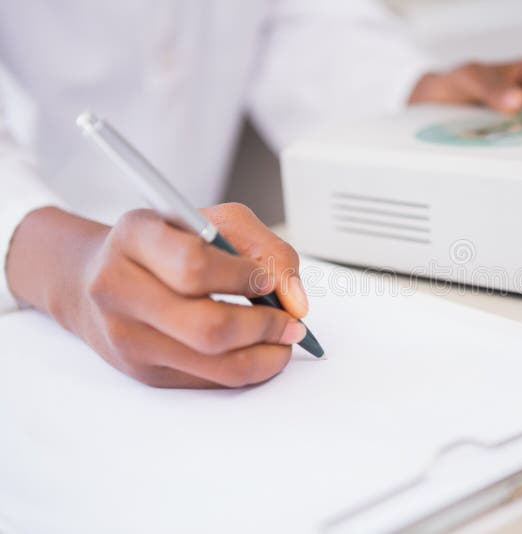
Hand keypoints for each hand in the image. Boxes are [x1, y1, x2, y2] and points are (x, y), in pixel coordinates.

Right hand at [6, 203, 307, 388]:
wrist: (98, 277)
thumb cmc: (167, 244)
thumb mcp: (215, 221)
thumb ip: (265, 249)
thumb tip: (294, 301)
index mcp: (136, 237)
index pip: (195, 267)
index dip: (243, 277)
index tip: (269, 280)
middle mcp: (120, 288)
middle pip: (208, 327)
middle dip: (265, 327)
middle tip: (292, 321)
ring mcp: (127, 337)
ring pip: (215, 363)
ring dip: (266, 355)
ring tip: (284, 338)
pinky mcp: (143, 371)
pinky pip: (211, 381)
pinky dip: (250, 368)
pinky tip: (261, 350)